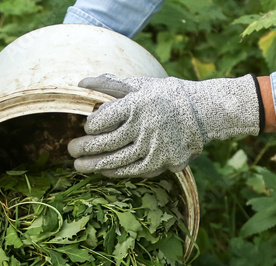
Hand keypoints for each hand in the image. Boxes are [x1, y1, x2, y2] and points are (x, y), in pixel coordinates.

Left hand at [67, 74, 260, 177]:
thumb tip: (82, 83)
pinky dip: (116, 172)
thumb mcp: (141, 85)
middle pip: (105, 143)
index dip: (90, 126)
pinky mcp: (162, 162)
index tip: (87, 127)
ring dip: (94, 165)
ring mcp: (153, 147)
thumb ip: (110, 85)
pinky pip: (133, 171)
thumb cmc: (167, 96)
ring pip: (116, 161)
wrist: (204, 113)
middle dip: (84, 149)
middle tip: (71, 150)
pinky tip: (104, 172)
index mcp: (135, 104)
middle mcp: (143, 127)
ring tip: (79, 166)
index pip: (101, 120)